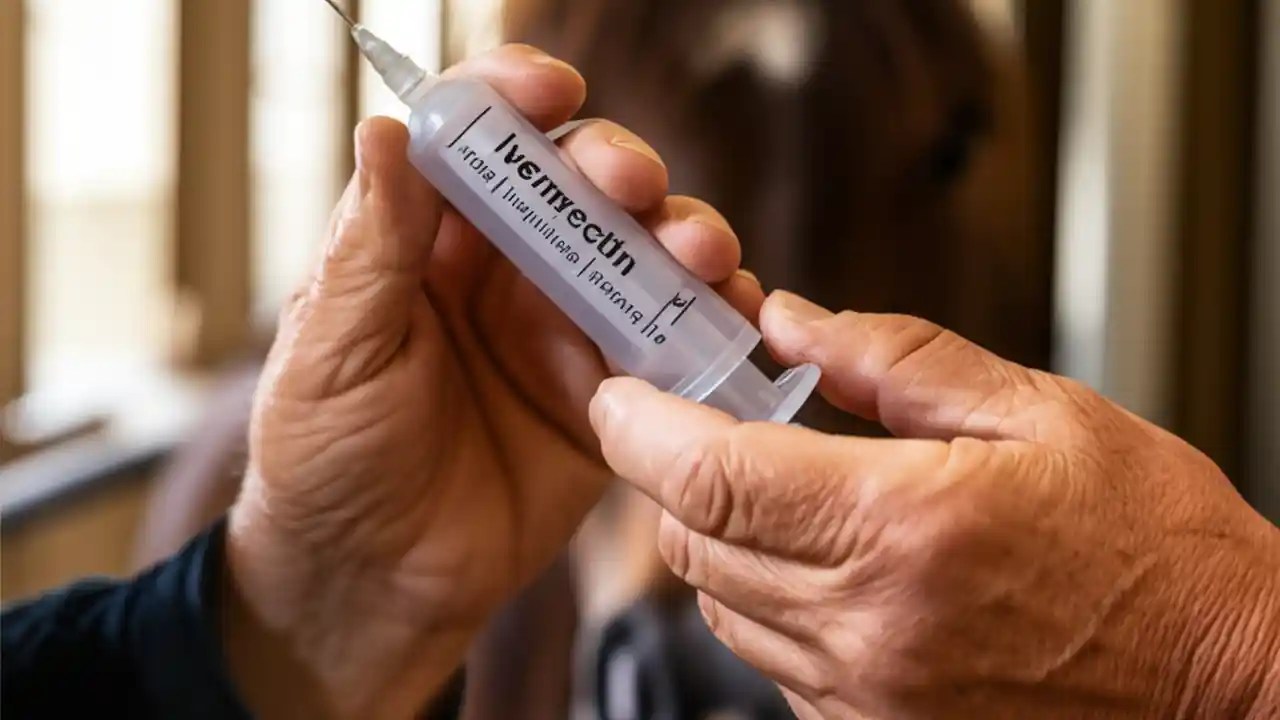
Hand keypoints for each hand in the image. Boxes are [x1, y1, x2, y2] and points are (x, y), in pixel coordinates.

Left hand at [222, 44, 761, 718]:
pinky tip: (730, 316)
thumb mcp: (333, 350)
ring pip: (642, 251)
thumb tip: (388, 129)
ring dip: (682, 236)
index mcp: (428, 237)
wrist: (374, 586)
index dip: (516, 95)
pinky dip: (713, 319)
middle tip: (631, 188)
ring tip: (698, 258)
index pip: (481, 135)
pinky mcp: (614, 393)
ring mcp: (566, 328)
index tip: (550, 89)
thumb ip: (372, 245)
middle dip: (617, 166)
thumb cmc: (326, 463)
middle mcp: (506, 268)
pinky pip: (675, 339)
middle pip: (579, 181)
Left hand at [592, 292, 1279, 718]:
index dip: (640, 428)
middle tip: (708, 421)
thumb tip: (794, 323)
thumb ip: (897, 361)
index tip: (621, 393)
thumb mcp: (1041, 414)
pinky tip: (828, 564)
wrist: (1227, 687)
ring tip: (781, 488)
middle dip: (676, 473)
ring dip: (721, 537)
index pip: (711, 476)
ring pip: (721, 602)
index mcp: (904, 529)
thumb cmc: (1154, 552)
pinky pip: (770, 660)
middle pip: (693, 540)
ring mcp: (865, 697)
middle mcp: (869, 628)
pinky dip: (769, 601)